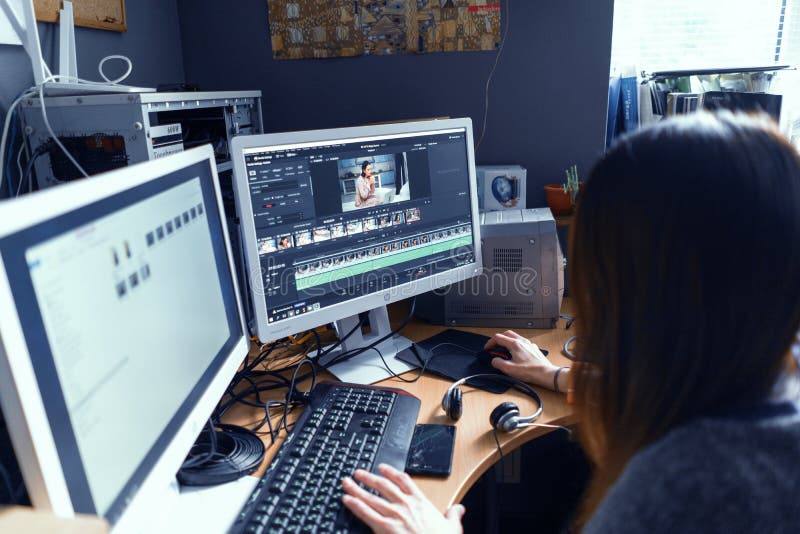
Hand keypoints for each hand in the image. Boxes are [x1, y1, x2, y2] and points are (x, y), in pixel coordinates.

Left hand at [342, 464, 464, 533]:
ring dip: (357, 489)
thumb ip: (454, 515)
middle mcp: (406, 505)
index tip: (382, 467)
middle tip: (358, 473)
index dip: (391, 472)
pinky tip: (347, 500)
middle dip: (369, 478)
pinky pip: (367, 514)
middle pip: (383, 486)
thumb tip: (459, 509)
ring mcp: (394, 516)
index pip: (404, 480)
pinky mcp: (385, 528)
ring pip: (371, 498)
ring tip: (347, 483)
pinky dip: (355, 506)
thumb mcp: (453, 527)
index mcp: (421, 502)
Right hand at [485, 330, 566, 390]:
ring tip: (504, 351)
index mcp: (515, 344)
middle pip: (507, 334)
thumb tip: (495, 360)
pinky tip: (516, 354)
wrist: (546, 374)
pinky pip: (522, 343)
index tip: (487, 349)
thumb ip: (498, 363)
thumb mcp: (509, 369)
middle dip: (499, 339)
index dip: (490, 343)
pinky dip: (516, 345)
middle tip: (495, 346)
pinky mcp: (533, 349)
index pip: (498, 338)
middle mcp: (522, 342)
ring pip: (515, 337)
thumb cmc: (530, 371)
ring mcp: (529, 344)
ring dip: (507, 341)